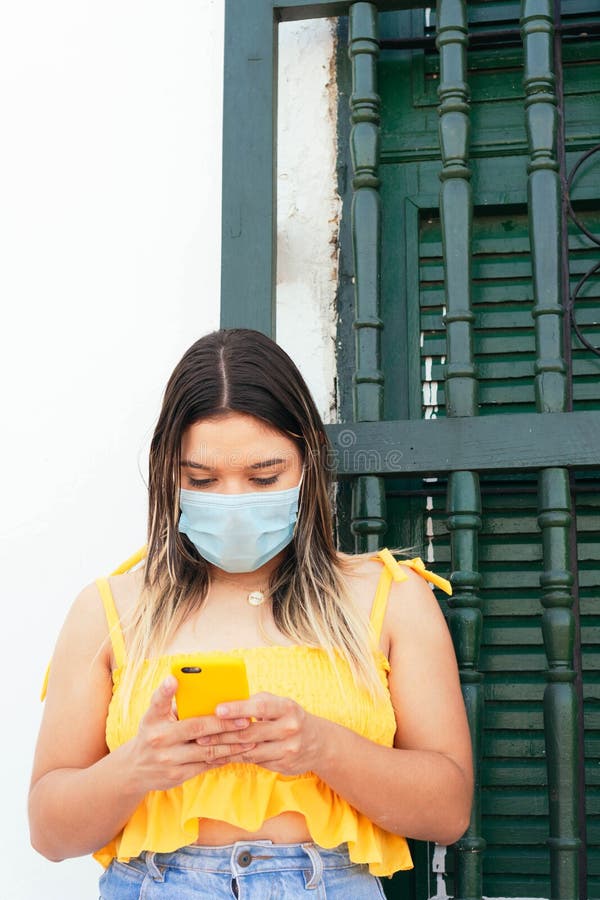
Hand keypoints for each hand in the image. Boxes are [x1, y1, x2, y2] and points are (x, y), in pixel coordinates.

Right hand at [129, 676, 256, 792]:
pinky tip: (237, 752)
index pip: (158, 702)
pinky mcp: (177, 775)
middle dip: (224, 723)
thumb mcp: (154, 717)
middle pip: (196, 727)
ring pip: (206, 749)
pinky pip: (206, 764)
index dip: (165, 690)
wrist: (136, 769)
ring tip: (249, 738)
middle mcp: (159, 738)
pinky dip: (223, 757)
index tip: (173, 679)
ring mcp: (168, 758)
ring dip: (230, 744)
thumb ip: (172, 705)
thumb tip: (200, 689)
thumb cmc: (153, 734)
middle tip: (245, 719)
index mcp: (152, 719)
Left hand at [200, 692, 325, 775]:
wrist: (318, 743)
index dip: (239, 708)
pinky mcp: (283, 765)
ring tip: (204, 746)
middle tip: (201, 733)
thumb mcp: (280, 705)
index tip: (218, 709)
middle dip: (223, 733)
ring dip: (225, 748)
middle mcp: (289, 729)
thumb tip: (228, 704)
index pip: (260, 707)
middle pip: (251, 732)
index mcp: (287, 708)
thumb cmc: (289, 717)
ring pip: (250, 750)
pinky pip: (254, 762)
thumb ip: (258, 703)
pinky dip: (235, 758)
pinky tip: (219, 756)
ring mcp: (287, 749)